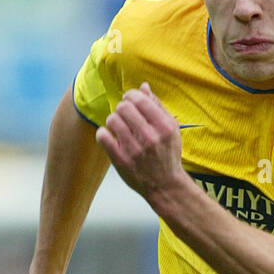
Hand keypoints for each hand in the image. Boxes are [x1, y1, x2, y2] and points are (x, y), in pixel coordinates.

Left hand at [96, 83, 184, 201]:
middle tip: (124, 116)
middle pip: (124, 107)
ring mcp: (135, 150)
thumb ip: (157, 107)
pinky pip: (102, 136)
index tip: (129, 100)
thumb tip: (143, 87)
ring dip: (113, 121)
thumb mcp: (171, 130)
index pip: (139, 99)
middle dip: (122, 108)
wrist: (165, 186)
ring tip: (118, 128)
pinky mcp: (121, 161)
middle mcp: (150, 138)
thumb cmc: (167, 155)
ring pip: (112, 119)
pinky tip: (109, 138)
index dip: (130, 95)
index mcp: (164, 127)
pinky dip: (103, 134)